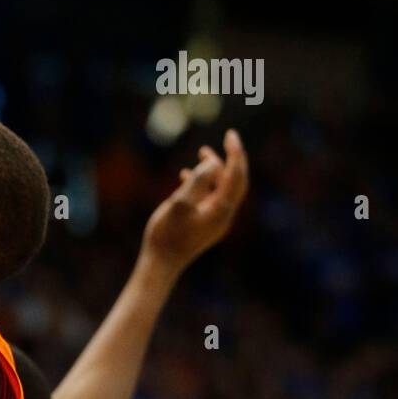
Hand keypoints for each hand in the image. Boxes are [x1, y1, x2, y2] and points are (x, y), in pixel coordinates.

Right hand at [141, 129, 249, 273]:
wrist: (161, 264)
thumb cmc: (167, 234)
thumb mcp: (178, 204)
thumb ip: (196, 181)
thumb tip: (212, 163)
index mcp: (221, 208)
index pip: (236, 175)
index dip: (235, 153)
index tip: (231, 134)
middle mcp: (224, 214)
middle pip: (235, 181)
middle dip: (231, 159)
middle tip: (228, 138)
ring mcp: (215, 221)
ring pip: (221, 189)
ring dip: (215, 170)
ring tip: (202, 153)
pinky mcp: (204, 225)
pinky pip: (210, 198)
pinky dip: (203, 183)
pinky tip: (185, 177)